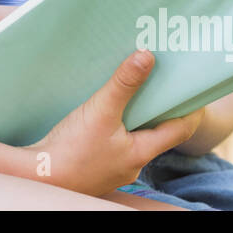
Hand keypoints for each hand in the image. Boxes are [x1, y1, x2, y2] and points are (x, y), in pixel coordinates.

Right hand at [22, 50, 204, 197]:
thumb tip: (147, 56)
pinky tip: (103, 115)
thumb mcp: (100, 110)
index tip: (193, 89)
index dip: (190, 109)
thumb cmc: (71, 149)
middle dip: (159, 108)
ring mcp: (114, 167)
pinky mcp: (96, 165)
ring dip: (135, 117)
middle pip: (157, 133)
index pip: (180, 130)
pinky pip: (114, 143)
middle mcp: (132, 164)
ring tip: (130, 92)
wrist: (39, 176)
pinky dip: (116, 127)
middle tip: (160, 82)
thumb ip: (124, 84)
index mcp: (141, 153)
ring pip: (133, 138)